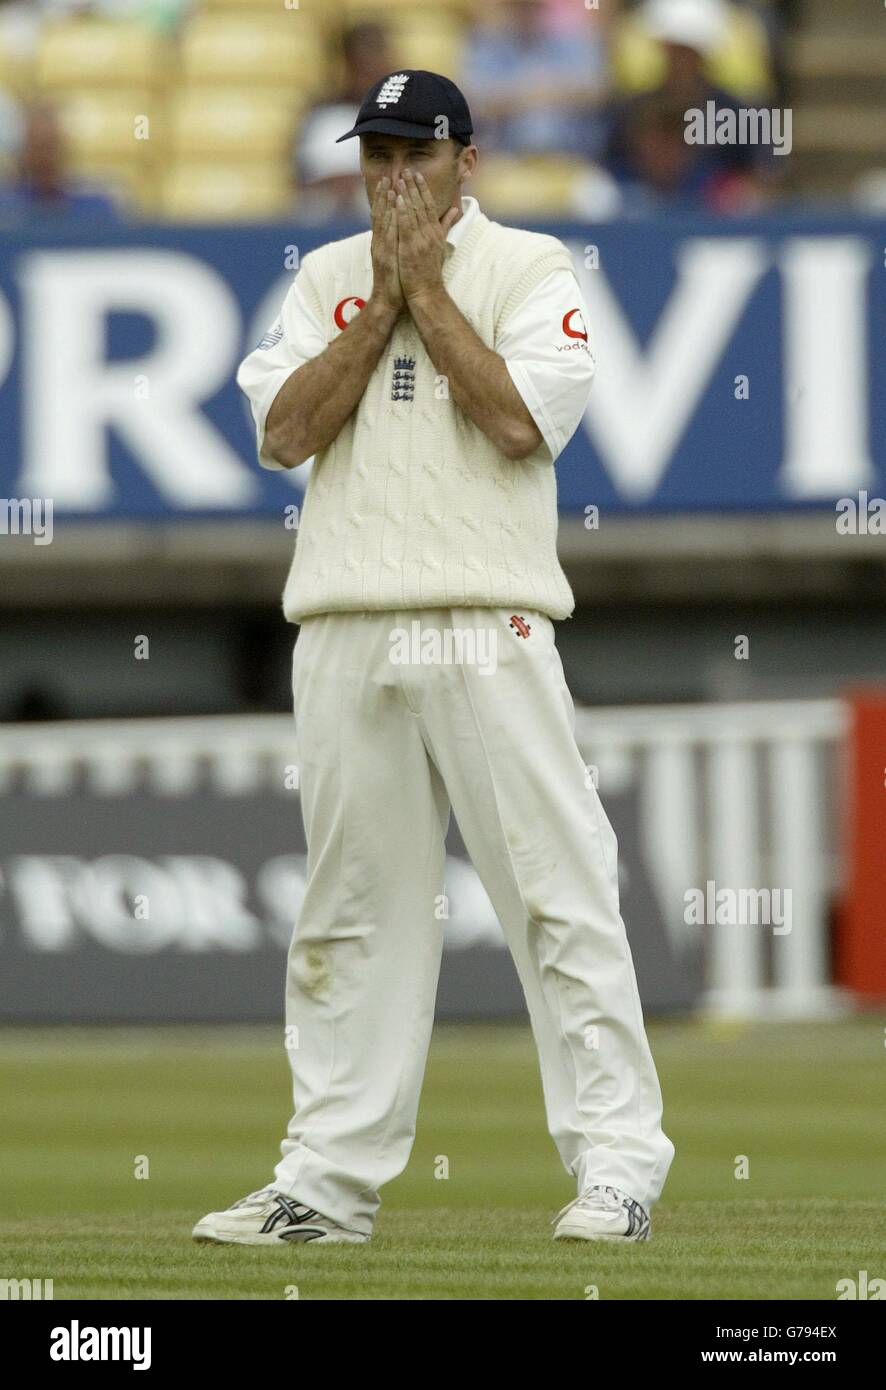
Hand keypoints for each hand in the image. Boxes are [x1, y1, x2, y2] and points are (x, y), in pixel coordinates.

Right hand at [369, 176, 402, 314]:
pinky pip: (388, 236)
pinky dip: (390, 221)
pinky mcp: (385, 257)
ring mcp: (381, 249)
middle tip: (386, 176)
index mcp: (383, 241)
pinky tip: (394, 210)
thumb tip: (405, 232)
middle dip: (383, 195)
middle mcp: (380, 242)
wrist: (387, 301)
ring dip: (385, 203)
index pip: (383, 216)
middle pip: (380, 214)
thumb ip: (400, 243)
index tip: (389, 182)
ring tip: (389, 186)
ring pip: (382, 221)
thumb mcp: (398, 258)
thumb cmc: (396, 280)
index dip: (385, 199)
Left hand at [395, 170, 460, 302]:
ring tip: (399, 178)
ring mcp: (420, 240)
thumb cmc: (430, 270)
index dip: (423, 189)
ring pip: (413, 212)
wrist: (426, 292)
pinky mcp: (411, 248)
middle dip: (413, 186)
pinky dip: (402, 211)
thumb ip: (445, 226)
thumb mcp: (440, 245)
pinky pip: (406, 226)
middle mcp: (429, 233)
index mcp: (435, 232)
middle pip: (421, 205)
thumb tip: (456, 211)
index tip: (417, 175)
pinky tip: (397, 199)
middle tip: (406, 170)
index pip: (430, 205)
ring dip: (406, 194)